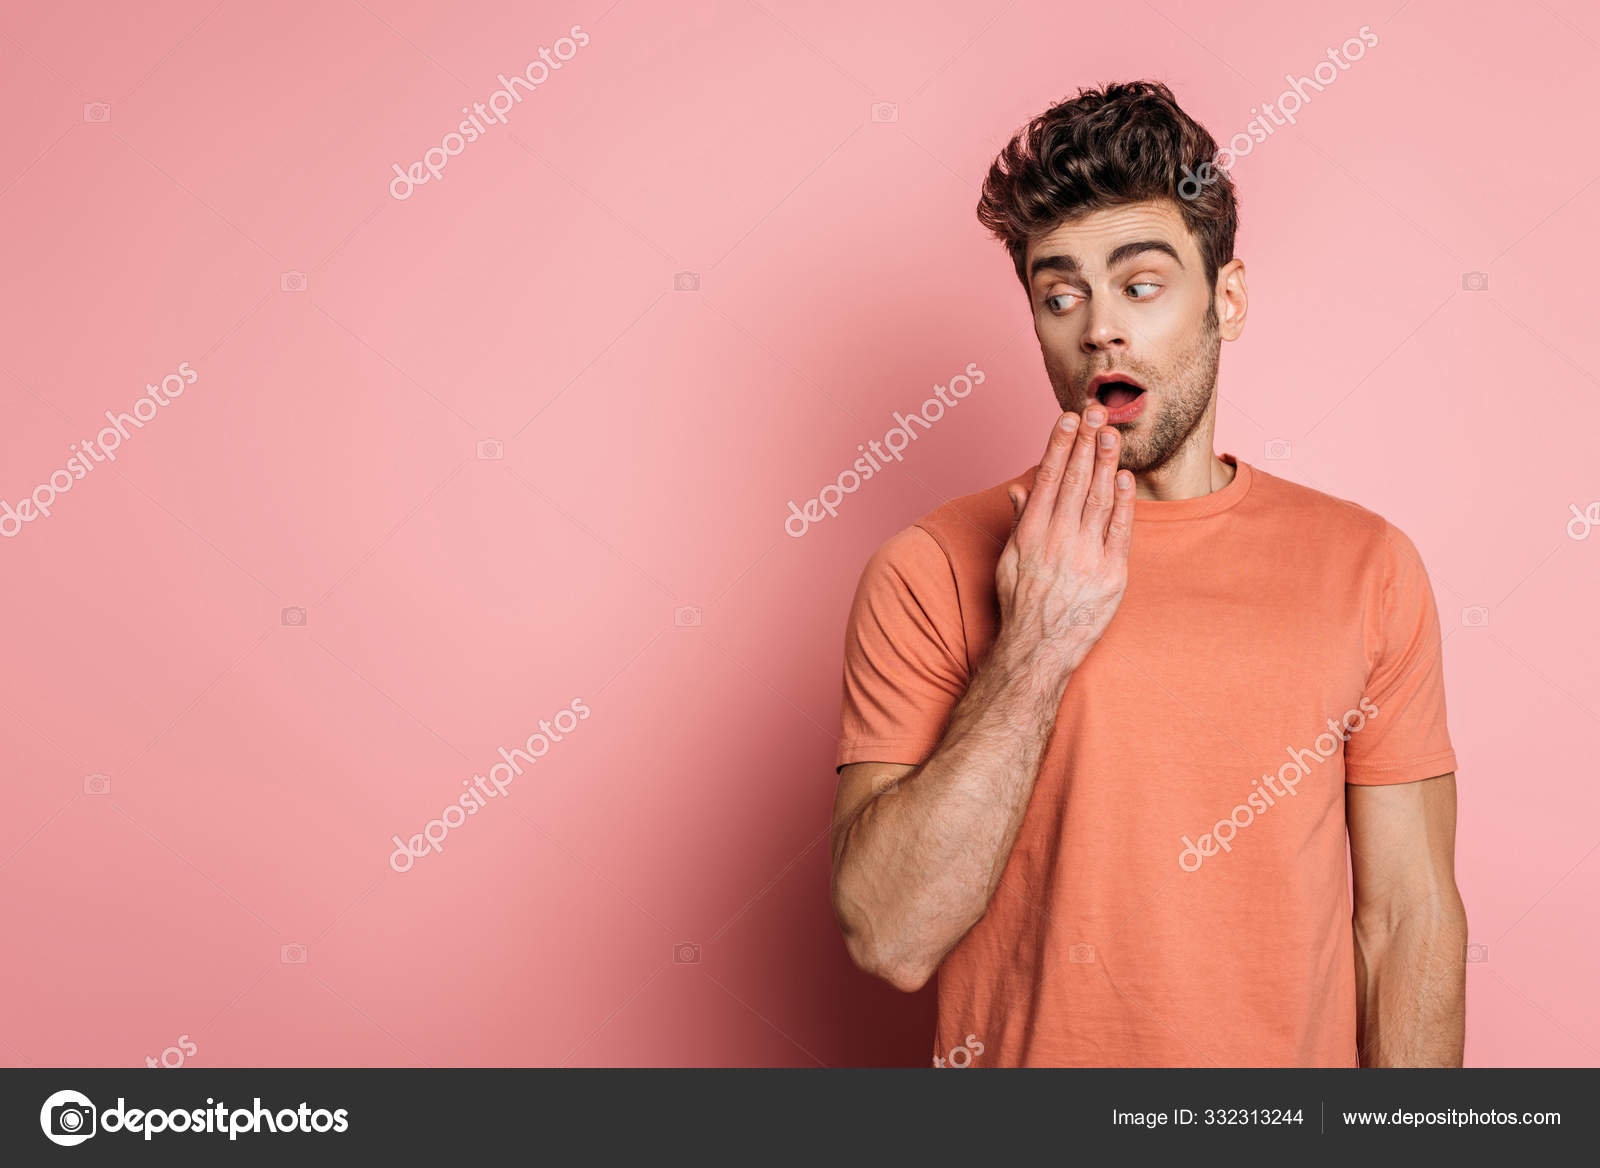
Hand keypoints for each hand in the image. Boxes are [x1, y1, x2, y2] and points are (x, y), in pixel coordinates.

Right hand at [993, 406, 1134, 676]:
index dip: (1060, 445)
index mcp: (1031, 533)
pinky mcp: (1112, 574)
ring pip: (1100, 498)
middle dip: (1087, 442)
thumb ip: (1020, 521)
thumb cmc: (1021, 604)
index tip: (1069, 418)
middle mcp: (1058, 539)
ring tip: (1113, 434)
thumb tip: (1021, 488)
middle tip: (1097, 412)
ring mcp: (1086, 556)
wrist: (1038, 649)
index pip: (1049, 477)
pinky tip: (1126, 477)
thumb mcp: (1009, 560)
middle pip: (1077, 480)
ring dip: (1107, 462)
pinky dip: (1124, 502)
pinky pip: (1121, 530)